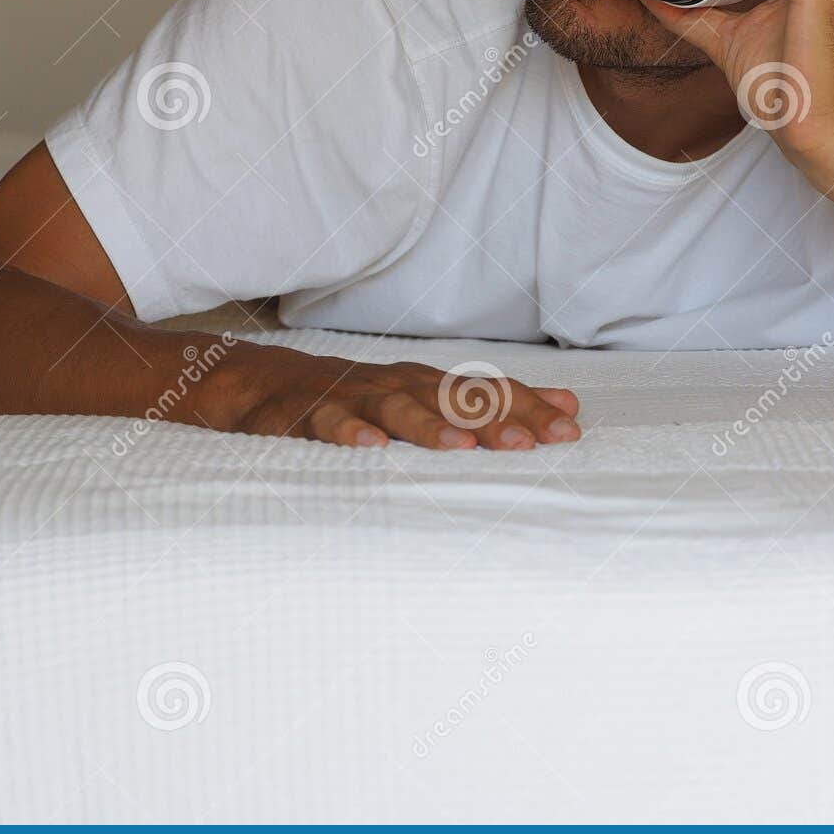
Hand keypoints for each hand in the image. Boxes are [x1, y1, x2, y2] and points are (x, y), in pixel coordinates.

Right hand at [203, 346, 580, 449]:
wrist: (262, 385)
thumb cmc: (361, 399)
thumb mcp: (429, 400)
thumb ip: (496, 406)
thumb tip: (570, 408)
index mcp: (428, 384)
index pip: (487, 392)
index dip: (528, 408)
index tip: (569, 429)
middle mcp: (396, 385)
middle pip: (450, 398)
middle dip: (492, 418)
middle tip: (529, 443)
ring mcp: (351, 398)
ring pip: (394, 408)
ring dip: (427, 426)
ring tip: (460, 447)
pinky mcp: (304, 416)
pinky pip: (327, 424)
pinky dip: (347, 433)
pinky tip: (369, 449)